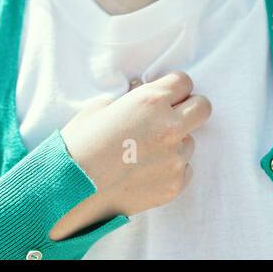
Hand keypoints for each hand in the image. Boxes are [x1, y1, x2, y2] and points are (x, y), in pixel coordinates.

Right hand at [49, 71, 210, 239]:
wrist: (69, 189)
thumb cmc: (79, 145)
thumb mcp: (100, 107)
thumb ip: (131, 100)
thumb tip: (143, 98)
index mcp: (150, 101)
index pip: (184, 81)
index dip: (173, 88)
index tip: (166, 96)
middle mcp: (169, 127)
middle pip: (203, 107)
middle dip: (189, 108)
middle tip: (170, 117)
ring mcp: (175, 158)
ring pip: (190, 141)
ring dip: (175, 142)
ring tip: (144, 152)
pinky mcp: (175, 184)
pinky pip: (184, 168)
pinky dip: (170, 168)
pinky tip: (145, 170)